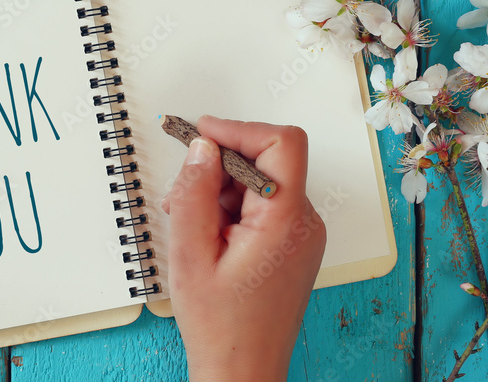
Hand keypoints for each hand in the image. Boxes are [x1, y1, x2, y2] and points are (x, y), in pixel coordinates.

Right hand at [162, 116, 325, 381]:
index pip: (282, 142)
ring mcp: (303, 235)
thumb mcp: (190, 254)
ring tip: (193, 230)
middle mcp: (304, 222)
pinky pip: (264, 206)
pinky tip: (209, 239)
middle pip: (266, 161)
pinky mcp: (294, 245)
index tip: (203, 134)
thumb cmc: (221, 327)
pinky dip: (233, 211)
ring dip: (222, 193)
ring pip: (261, 183)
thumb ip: (195, 192)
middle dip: (220, 169)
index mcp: (285, 220)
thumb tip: (202, 147)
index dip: (240, 129)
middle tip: (183, 196)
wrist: (242, 372)